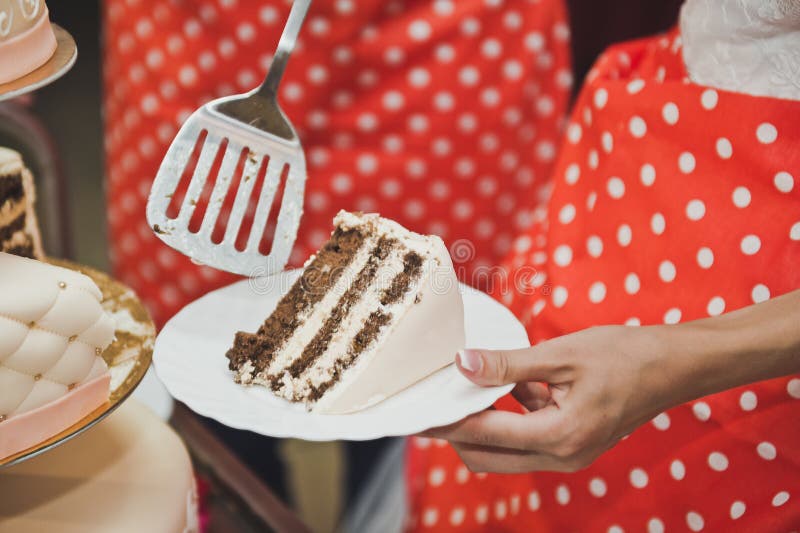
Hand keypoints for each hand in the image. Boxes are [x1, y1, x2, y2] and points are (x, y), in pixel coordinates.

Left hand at [424, 290, 799, 473]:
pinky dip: (508, 420)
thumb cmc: (625, 355)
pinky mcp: (572, 444)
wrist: (675, 365)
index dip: (446, 423)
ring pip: (505, 453)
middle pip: (488, 457)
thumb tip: (463, 364)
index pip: (485, 436)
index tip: (417, 412)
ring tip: (459, 394)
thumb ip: (509, 365)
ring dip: (481, 428)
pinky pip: (527, 440)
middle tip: (429, 407)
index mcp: (560, 436)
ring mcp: (569, 455)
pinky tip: (504, 387)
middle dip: (456, 435)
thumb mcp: (561, 354)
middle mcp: (562, 457)